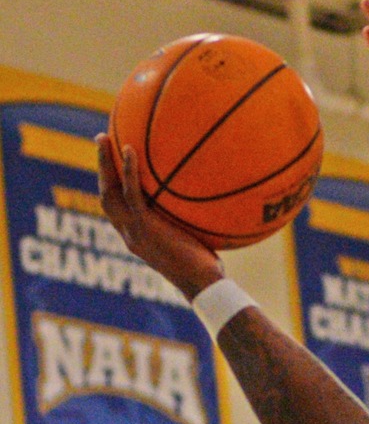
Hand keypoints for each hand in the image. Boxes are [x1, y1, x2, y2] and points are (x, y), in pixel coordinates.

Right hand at [95, 136, 222, 298]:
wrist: (204, 286)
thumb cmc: (208, 272)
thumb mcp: (194, 245)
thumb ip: (189, 227)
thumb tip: (211, 207)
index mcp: (137, 238)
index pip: (118, 209)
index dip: (113, 187)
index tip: (114, 166)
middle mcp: (129, 234)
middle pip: (106, 195)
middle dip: (101, 169)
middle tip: (102, 142)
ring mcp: (134, 231)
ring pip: (109, 191)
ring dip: (104, 164)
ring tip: (104, 138)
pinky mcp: (144, 227)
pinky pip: (131, 193)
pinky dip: (128, 171)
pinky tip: (129, 149)